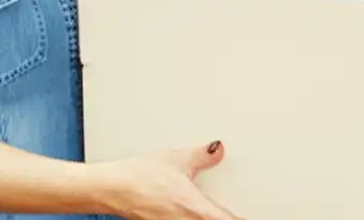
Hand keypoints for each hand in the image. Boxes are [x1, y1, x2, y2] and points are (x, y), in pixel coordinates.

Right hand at [97, 141, 242, 219]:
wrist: (112, 188)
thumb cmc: (139, 177)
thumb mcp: (177, 159)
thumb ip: (202, 156)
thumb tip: (217, 150)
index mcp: (197, 210)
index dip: (241, 219)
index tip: (251, 215)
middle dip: (225, 219)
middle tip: (232, 212)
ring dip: (208, 219)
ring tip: (210, 212)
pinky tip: (188, 213)